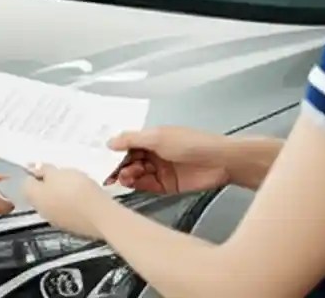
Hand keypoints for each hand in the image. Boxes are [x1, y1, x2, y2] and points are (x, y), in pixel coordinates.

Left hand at [23, 164, 109, 238]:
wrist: (99, 215)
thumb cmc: (76, 190)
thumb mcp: (58, 173)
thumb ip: (44, 170)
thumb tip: (33, 168)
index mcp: (34, 196)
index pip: (26, 182)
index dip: (37, 172)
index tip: (50, 168)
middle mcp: (41, 211)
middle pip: (40, 193)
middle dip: (50, 183)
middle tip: (64, 175)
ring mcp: (56, 221)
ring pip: (54, 202)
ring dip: (62, 193)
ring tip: (77, 185)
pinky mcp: (71, 227)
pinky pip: (67, 211)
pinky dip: (72, 204)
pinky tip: (84, 197)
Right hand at [105, 126, 231, 193]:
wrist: (220, 161)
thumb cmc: (193, 143)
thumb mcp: (157, 137)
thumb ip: (132, 140)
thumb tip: (111, 142)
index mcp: (152, 138)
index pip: (128, 146)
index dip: (116, 153)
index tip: (104, 160)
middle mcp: (155, 153)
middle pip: (130, 162)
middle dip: (120, 166)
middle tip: (112, 172)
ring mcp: (161, 170)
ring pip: (137, 175)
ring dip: (128, 176)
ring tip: (124, 177)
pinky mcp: (168, 185)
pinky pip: (147, 186)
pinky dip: (138, 185)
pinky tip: (131, 184)